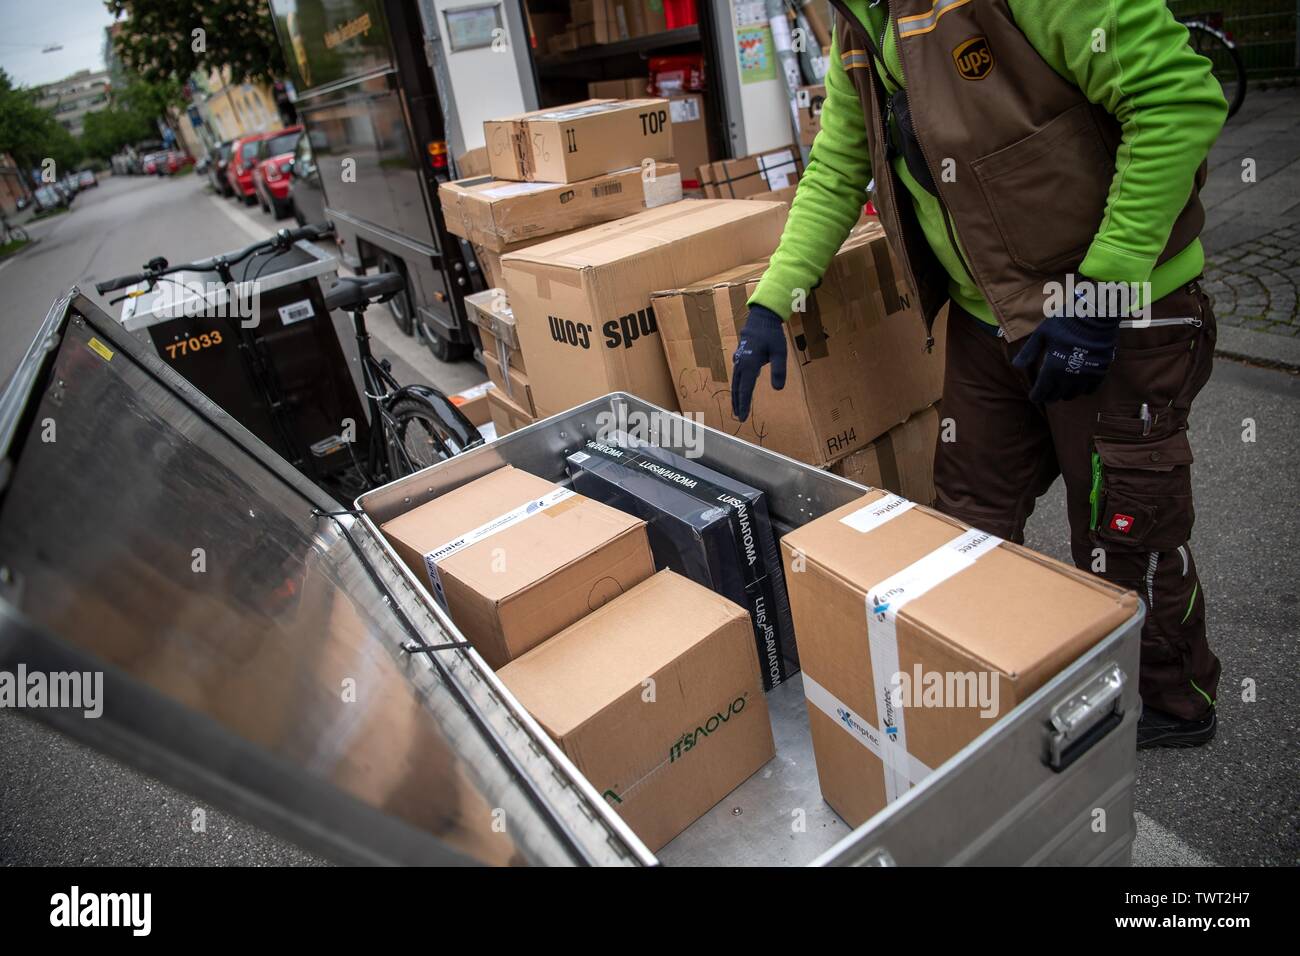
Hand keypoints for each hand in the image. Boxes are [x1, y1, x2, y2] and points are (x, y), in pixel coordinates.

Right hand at [731, 304, 786, 420]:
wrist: (761, 318)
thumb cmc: (772, 334)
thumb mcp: (780, 352)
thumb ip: (779, 370)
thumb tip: (778, 389)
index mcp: (749, 364)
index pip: (745, 389)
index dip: (744, 405)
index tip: (743, 417)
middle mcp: (741, 364)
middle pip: (737, 388)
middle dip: (738, 403)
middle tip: (739, 417)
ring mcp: (739, 359)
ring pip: (735, 382)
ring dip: (736, 395)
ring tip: (737, 407)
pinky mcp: (740, 356)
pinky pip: (737, 374)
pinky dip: (737, 385)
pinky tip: (740, 389)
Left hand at [1012, 285, 1119, 402]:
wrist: (1094, 316)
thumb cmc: (1065, 323)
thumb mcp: (1041, 334)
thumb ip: (1029, 351)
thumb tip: (1016, 365)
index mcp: (1052, 368)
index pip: (1041, 392)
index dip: (1036, 396)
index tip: (1034, 396)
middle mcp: (1068, 376)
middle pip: (1056, 396)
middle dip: (1049, 396)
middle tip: (1046, 394)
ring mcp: (1085, 376)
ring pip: (1072, 394)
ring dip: (1065, 394)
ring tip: (1061, 389)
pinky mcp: (1100, 372)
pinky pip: (1090, 390)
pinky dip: (1082, 390)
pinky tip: (1078, 385)